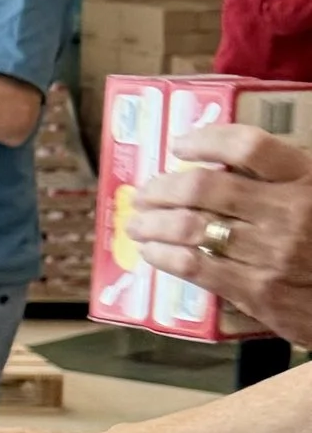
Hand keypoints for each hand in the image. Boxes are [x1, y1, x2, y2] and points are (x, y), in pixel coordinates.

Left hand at [128, 124, 311, 350]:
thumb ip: (289, 175)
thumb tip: (233, 161)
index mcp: (309, 179)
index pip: (248, 146)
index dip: (207, 139)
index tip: (180, 143)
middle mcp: (288, 213)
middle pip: (205, 188)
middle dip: (163, 188)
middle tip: (145, 191)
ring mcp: (272, 254)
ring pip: (191, 228)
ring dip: (154, 223)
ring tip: (138, 222)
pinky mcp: (259, 292)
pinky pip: (197, 268)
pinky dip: (165, 257)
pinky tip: (152, 252)